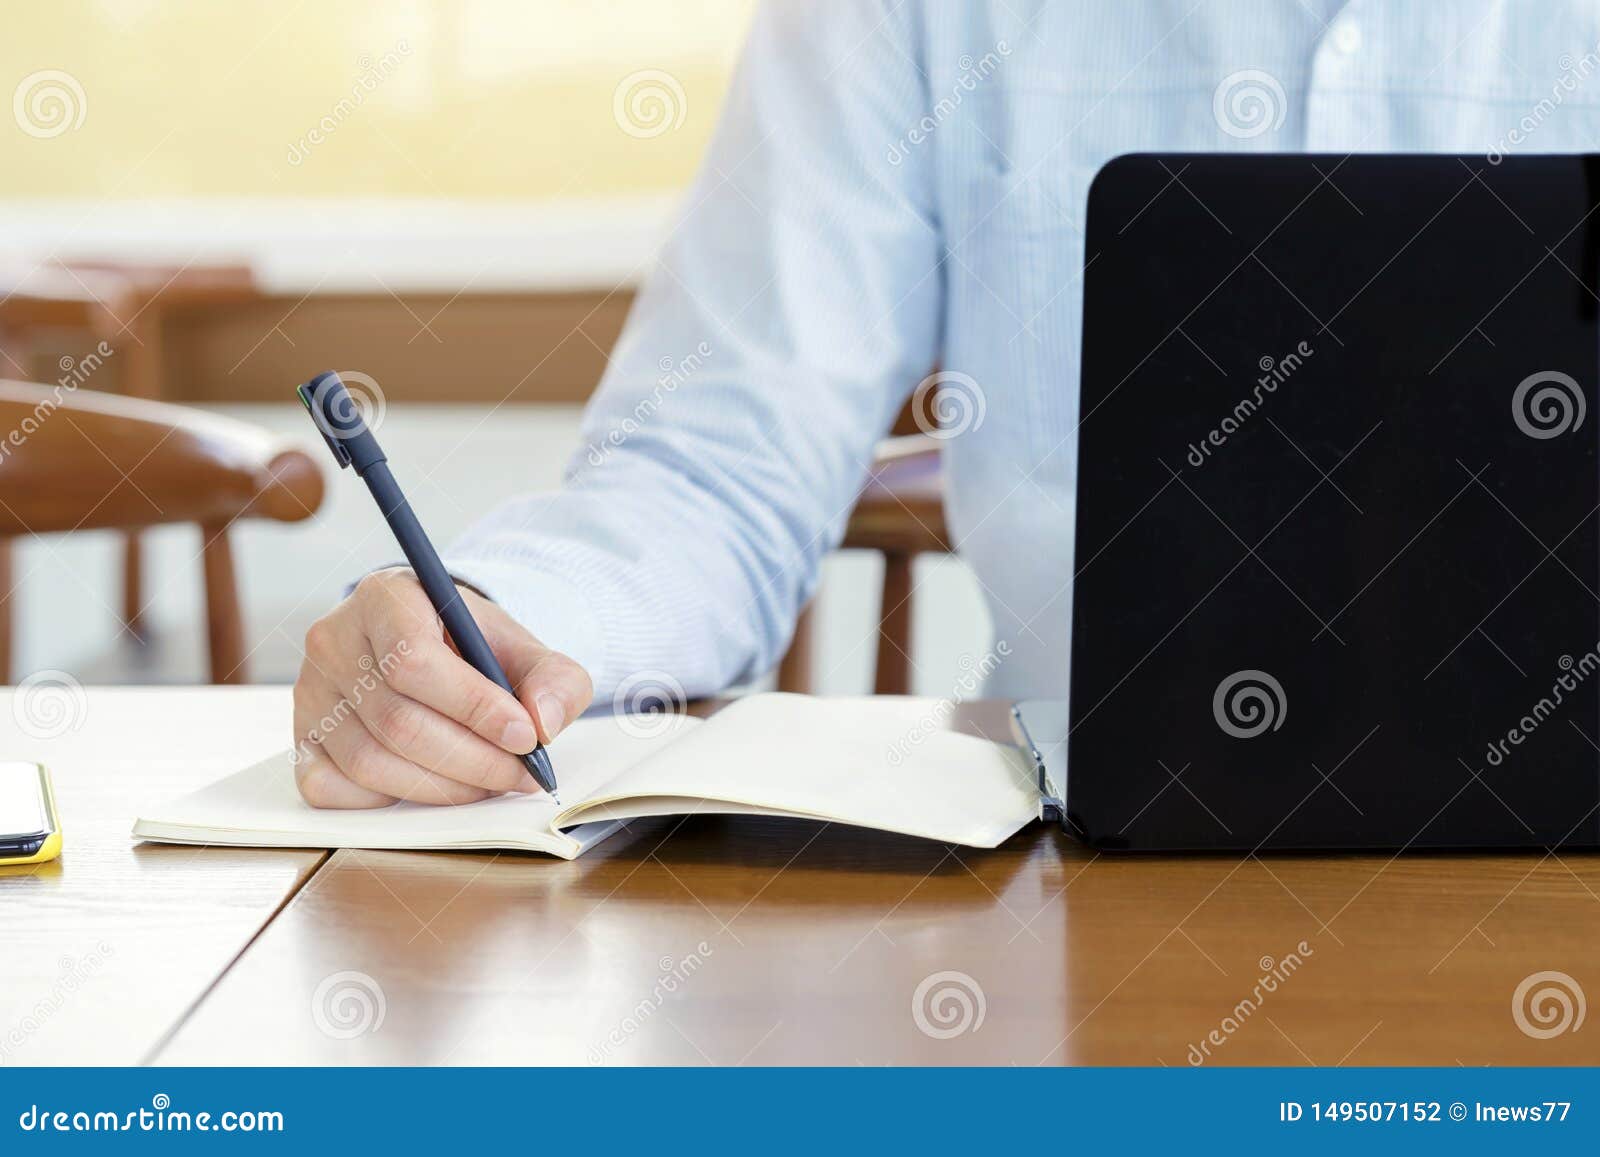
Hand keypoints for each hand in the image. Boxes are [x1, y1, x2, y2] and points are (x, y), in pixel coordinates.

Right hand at [292, 568, 593, 807]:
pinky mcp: (302, 738)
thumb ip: (554, 679)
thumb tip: (543, 724)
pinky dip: (389, 799)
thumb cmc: (474, 647)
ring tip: (489, 782)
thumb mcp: (524, 647)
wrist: (431, 645)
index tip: (525, 737)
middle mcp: (334, 641)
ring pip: (369, 762)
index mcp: (385, 598)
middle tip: (519, 774)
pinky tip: (432, 784)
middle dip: (471, 760)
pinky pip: (334, 789)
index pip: (414, 662)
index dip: (474, 708)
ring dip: (441, 787)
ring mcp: (309, 693)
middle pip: (397, 721)